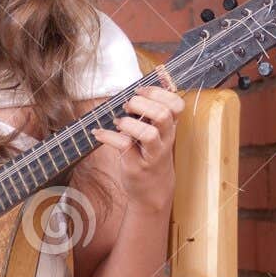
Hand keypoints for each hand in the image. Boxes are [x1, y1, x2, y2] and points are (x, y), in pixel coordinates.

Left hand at [92, 72, 182, 211]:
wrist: (152, 191)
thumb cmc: (150, 155)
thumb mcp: (157, 132)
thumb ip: (151, 111)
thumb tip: (142, 85)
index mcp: (170, 127)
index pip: (177, 104)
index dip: (158, 92)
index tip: (140, 91)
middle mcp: (165, 139)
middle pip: (162, 114)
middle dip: (141, 104)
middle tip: (127, 106)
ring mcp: (152, 154)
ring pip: (148, 133)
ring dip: (128, 123)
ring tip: (119, 122)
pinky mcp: (137, 166)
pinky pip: (124, 147)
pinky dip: (108, 137)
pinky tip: (99, 133)